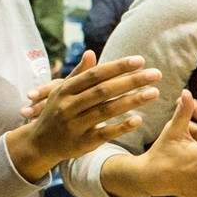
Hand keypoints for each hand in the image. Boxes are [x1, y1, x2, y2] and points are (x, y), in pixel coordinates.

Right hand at [5, 51, 162, 180]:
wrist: (39, 143)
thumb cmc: (56, 111)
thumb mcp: (61, 91)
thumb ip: (79, 74)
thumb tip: (90, 53)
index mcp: (66, 90)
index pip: (95, 75)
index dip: (117, 67)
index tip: (140, 60)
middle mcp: (69, 106)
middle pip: (103, 91)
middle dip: (131, 81)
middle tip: (156, 74)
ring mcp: (75, 125)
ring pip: (106, 110)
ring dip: (132, 101)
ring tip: (154, 93)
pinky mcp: (82, 143)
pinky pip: (104, 134)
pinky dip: (121, 127)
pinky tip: (139, 120)